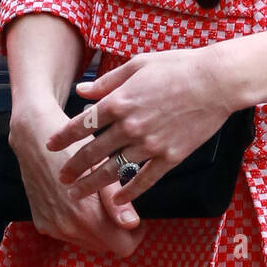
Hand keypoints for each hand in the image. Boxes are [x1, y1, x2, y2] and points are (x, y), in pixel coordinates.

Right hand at [8, 98, 147, 257]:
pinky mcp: (41, 224)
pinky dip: (77, 224)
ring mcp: (52, 228)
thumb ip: (116, 201)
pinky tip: (77, 202)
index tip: (133, 218)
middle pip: (106, 247)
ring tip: (96, 201)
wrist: (33, 139)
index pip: (123, 247)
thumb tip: (132, 224)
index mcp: (86, 217)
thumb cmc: (74, 147)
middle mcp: (67, 228)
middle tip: (115, 206)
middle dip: (116, 231)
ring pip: (87, 242)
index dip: (134, 235)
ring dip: (96, 228)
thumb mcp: (101, 169)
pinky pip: (69, 235)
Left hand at [47, 48, 235, 206]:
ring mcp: (149, 144)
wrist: (216, 81)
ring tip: (77, 194)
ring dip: (92, 184)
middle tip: (60, 178)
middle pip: (92, 152)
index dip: (62, 137)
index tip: (50, 146)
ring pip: (113, 170)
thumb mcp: (137, 65)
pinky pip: (144, 180)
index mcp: (118, 101)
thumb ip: (106, 83)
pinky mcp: (169, 157)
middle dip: (73, 167)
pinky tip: (116, 200)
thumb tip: (81, 91)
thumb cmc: (178, 67)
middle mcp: (129, 126)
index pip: (81, 124)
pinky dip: (128, 193)